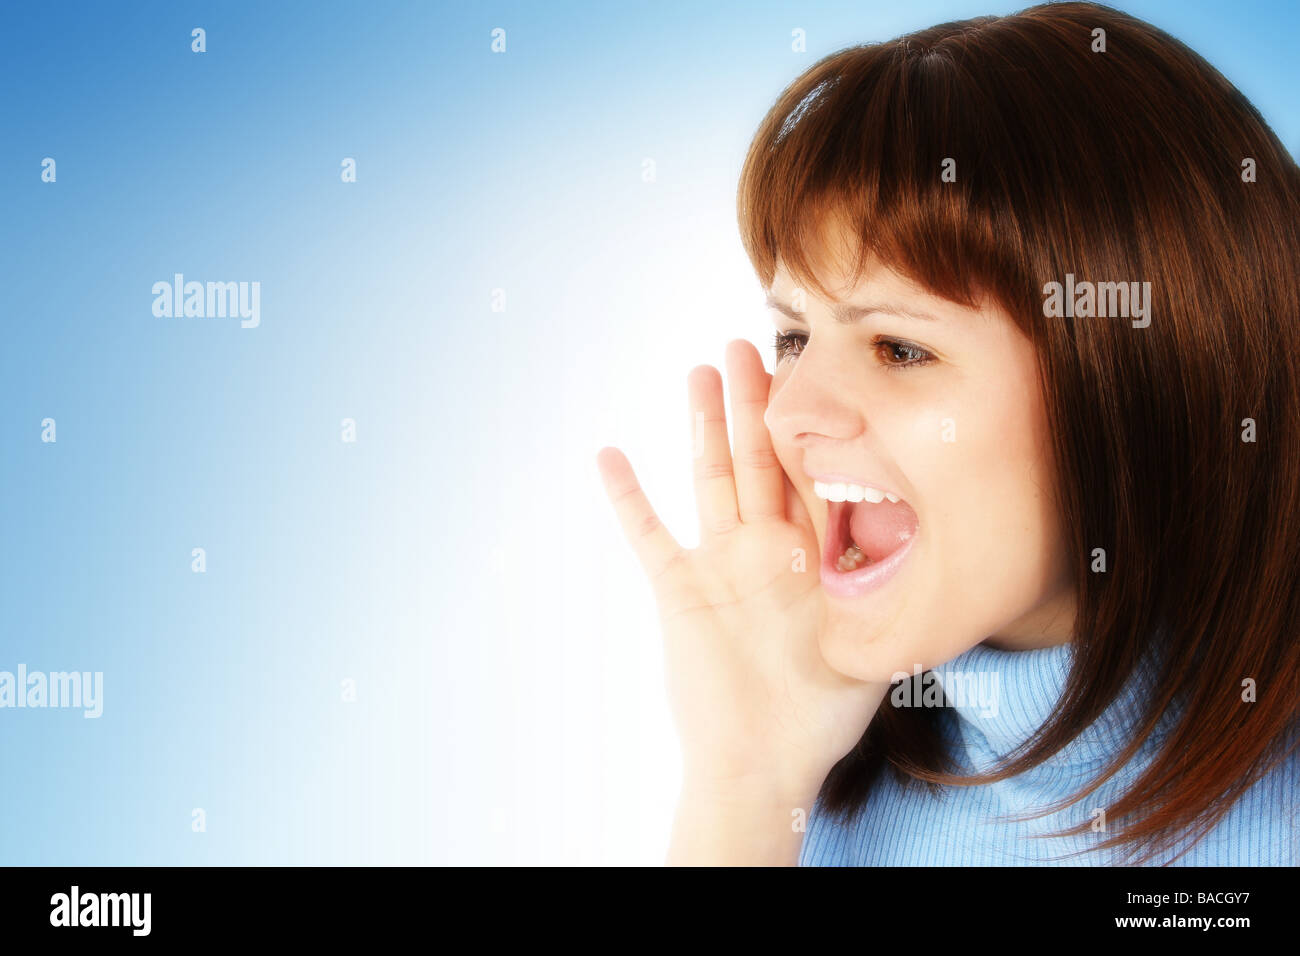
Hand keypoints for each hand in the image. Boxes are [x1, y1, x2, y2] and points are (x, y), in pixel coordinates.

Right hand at [596, 339, 887, 806]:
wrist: (761, 764)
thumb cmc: (820, 718)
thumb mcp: (874, 650)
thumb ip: (895, 601)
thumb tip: (948, 560)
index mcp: (812, 555)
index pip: (812, 471)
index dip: (811, 423)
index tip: (813, 371)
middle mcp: (765, 549)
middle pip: (760, 459)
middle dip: (755, 403)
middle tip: (749, 344)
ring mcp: (719, 565)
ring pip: (711, 479)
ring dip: (702, 426)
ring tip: (697, 370)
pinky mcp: (679, 589)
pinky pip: (648, 535)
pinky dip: (628, 498)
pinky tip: (609, 454)